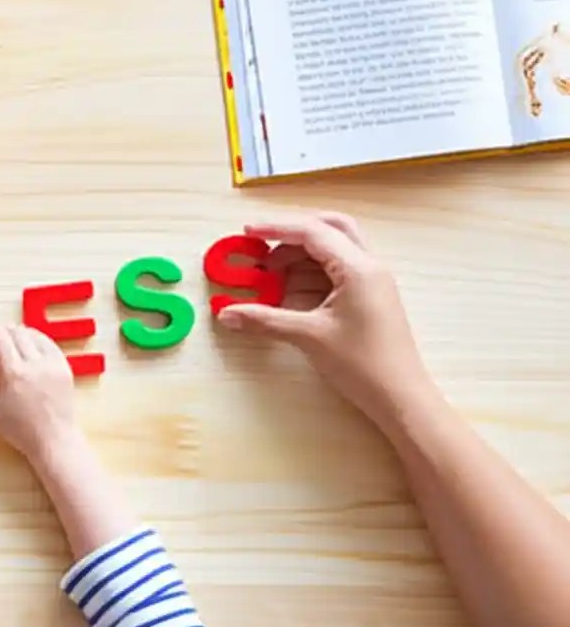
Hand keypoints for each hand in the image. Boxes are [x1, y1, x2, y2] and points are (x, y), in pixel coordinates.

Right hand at [0, 325, 77, 462]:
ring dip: (22, 333)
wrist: (54, 440)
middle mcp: (34, 364)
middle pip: (17, 332)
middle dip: (4, 331)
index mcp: (13, 374)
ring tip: (14, 342)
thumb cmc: (20, 429)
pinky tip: (32, 347)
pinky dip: (39, 340)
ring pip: (35, 335)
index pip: (0, 338)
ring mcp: (52, 364)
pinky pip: (50, 344)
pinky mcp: (64, 368)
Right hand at [215, 212, 435, 423]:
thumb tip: (226, 313)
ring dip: (301, 256)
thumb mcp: (309, 337)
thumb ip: (265, 320)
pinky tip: (291, 293)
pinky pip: (338, 271)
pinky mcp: (370, 297)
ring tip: (272, 276)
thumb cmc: (362, 364)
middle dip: (293, 235)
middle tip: (264, 251)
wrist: (401, 398)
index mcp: (358, 268)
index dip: (277, 228)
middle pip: (330, 228)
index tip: (248, 232)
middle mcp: (369, 266)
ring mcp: (372, 281)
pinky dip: (312, 274)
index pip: (313, 232)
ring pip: (334, 249)